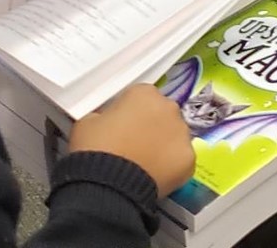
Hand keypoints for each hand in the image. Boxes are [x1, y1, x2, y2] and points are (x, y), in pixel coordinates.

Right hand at [69, 84, 196, 195]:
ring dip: (163, 145)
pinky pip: (180, 159)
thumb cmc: (95, 149)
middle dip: (151, 127)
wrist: (108, 184)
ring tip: (143, 164)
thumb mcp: (87, 121)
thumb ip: (105, 115)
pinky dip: (170, 167)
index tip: (122, 127)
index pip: (141, 98)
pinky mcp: (189, 159)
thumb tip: (110, 122)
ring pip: (174, 136)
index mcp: (144, 93)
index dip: (130, 113)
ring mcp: (182, 133)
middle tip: (134, 146)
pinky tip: (153, 176)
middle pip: (162, 114)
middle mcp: (168, 108)